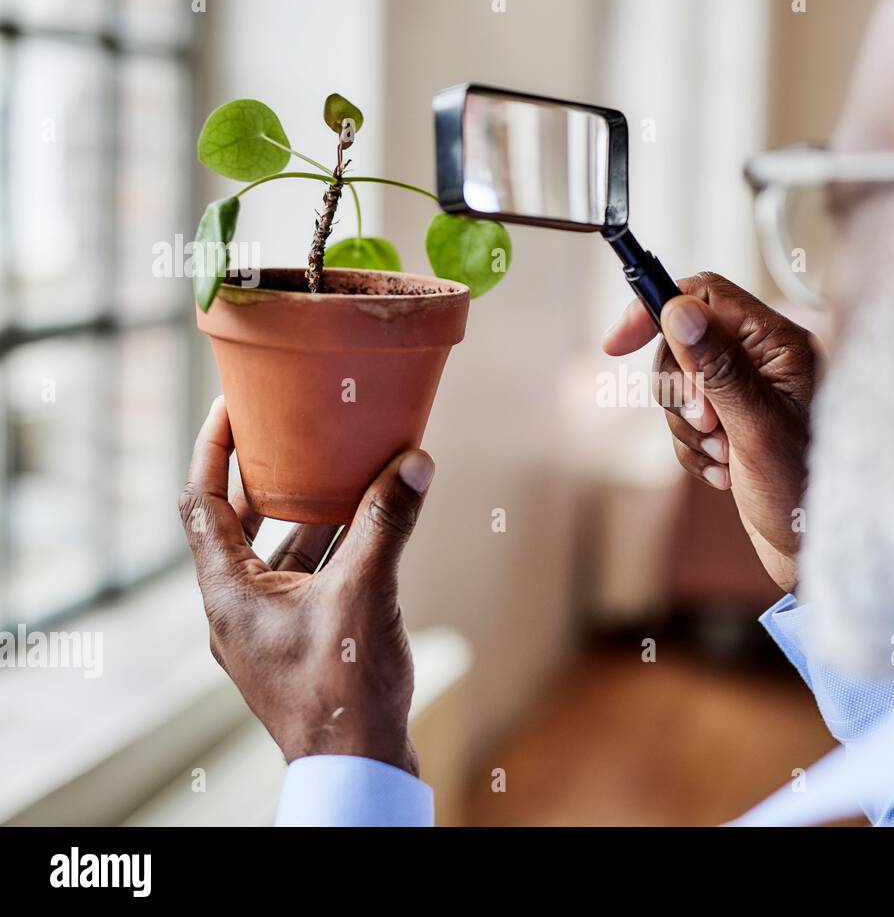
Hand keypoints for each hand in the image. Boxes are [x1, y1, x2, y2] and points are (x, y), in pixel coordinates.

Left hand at [178, 396, 432, 775]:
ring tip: (340, 465)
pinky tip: (366, 524)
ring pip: (280, 551)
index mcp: (228, 594)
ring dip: (308, 511)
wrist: (357, 768)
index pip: (201, 503)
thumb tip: (413, 462)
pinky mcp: (300, 641)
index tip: (234, 404)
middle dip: (267, 474)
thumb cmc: (344, 692)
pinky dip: (331, 546)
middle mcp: (238, 608)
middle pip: (239, 522)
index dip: (213, 448)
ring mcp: (268, 628)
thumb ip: (386, 524)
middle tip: (291, 427)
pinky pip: (307, 577)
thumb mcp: (365, 594)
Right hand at [603, 273, 816, 591]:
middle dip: (681, 391)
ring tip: (724, 459)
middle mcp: (766, 360)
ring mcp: (750, 392)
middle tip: (710, 428)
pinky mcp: (736, 424)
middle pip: (684, 342)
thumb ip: (717, 366)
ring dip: (688, 429)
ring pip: (681, 386)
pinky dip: (694, 450)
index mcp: (780, 343)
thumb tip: (679, 311)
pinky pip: (687, 422)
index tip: (617, 345)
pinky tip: (724, 475)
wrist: (815, 551)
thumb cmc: (803, 490)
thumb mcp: (755, 426)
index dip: (658, 311)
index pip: (705, 295)